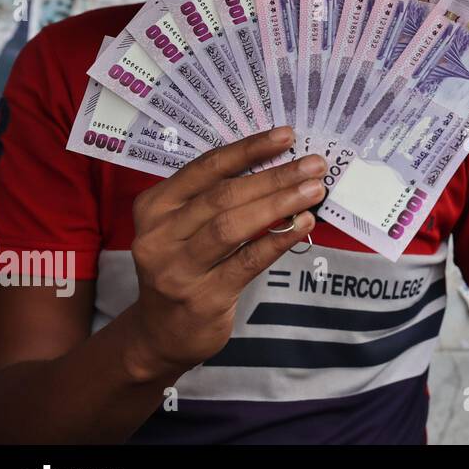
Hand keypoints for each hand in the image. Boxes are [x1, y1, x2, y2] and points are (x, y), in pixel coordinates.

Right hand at [123, 126, 326, 380]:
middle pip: (223, 196)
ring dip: (279, 203)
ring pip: (232, 226)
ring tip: (314, 190)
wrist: (162, 333)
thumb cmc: (185, 267)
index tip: (286, 135)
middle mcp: (158, 235)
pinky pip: (247, 261)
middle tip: (314, 164)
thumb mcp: (184, 227)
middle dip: (274, 176)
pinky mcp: (202, 298)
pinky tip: (303, 224)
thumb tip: (279, 164)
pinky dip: (278, 240)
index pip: (206, 168)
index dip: (249, 150)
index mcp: (154, 206)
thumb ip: (217, 198)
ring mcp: (177, 269)